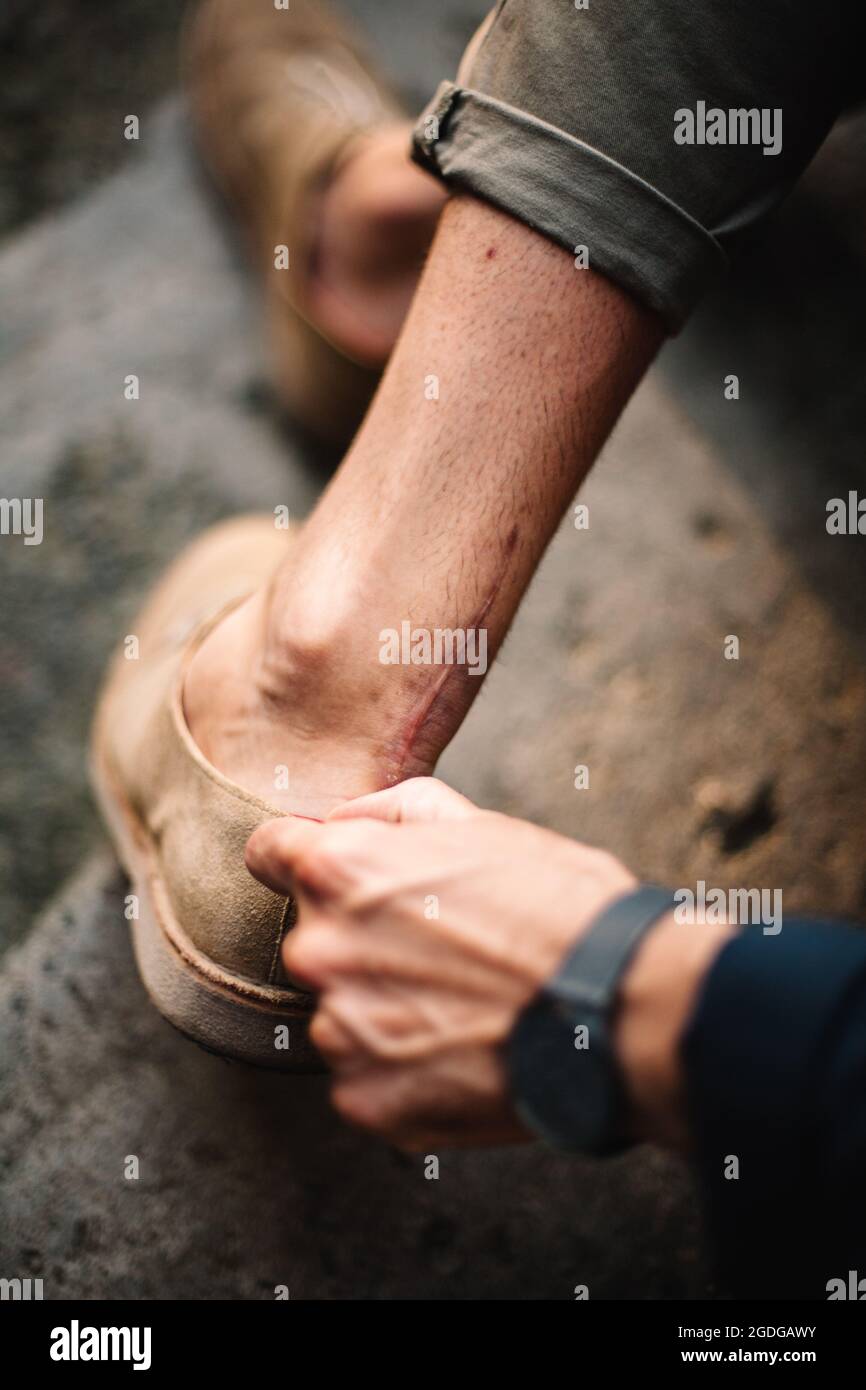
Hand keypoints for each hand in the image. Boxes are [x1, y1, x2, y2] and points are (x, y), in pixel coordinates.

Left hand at [245, 778, 635, 1147]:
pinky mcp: (365, 1100)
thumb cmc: (558, 905)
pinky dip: (402, 1069)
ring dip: (381, 1010)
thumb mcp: (482, 824)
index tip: (332, 878)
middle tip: (439, 950)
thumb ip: (392, 811)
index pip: (268, 853)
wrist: (618, 1005)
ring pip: (338, 1013)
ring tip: (460, 1006)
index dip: (300, 859)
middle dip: (360, 941)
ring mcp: (339, 1032)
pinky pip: (364, 1077)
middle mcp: (321, 951)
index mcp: (339, 872)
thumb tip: (340, 820)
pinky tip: (461, 1051)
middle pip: (312, 940)